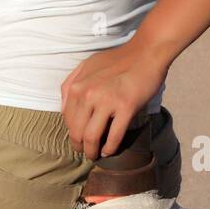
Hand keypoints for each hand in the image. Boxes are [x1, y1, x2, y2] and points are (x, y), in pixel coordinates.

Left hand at [60, 36, 169, 167]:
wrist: (145, 53)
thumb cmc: (118, 60)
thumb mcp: (87, 66)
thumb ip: (72, 83)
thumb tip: (64, 107)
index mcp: (77, 85)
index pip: (67, 119)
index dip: (72, 133)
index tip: (79, 139)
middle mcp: (88, 94)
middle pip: (77, 131)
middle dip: (80, 146)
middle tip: (85, 152)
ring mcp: (107, 101)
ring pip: (92, 137)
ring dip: (92, 151)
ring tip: (96, 155)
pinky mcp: (126, 107)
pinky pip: (114, 136)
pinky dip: (110, 148)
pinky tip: (110, 151)